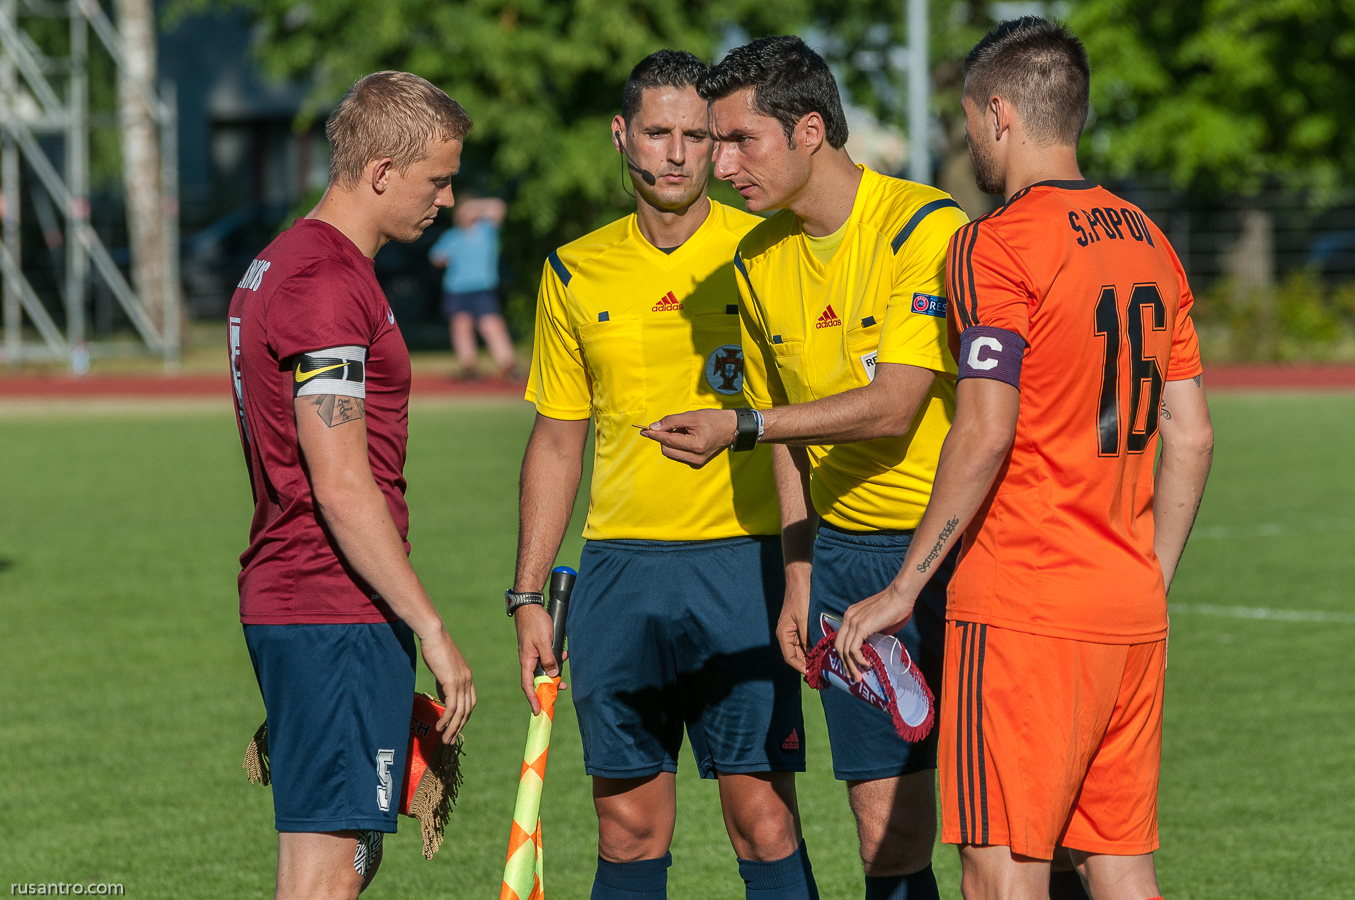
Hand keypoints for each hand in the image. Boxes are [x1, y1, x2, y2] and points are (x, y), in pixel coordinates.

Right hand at [419, 627, 475, 742]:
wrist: (434, 635)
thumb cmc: (435, 649)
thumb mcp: (443, 670)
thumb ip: (445, 684)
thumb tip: (443, 698)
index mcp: (467, 677)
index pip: (470, 703)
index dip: (464, 717)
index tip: (455, 728)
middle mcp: (468, 680)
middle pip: (467, 710)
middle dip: (459, 727)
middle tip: (450, 740)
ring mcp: (461, 681)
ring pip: (460, 712)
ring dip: (452, 728)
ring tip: (444, 740)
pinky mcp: (452, 682)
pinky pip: (451, 706)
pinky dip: (446, 719)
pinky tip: (439, 726)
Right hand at [514, 604, 566, 714]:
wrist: (530, 606)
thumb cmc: (535, 623)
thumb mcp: (544, 641)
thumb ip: (549, 658)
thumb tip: (553, 675)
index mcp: (526, 661)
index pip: (527, 685)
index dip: (533, 699)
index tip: (538, 710)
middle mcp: (528, 660)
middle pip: (537, 680)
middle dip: (548, 688)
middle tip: (559, 693)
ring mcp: (533, 654)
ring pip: (544, 670)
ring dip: (555, 673)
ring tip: (565, 678)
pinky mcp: (538, 648)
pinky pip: (547, 659)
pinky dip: (556, 660)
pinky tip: (565, 654)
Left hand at [640, 409, 737, 467]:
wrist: (731, 429)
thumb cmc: (713, 420)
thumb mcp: (692, 416)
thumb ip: (671, 421)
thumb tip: (654, 427)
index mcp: (695, 445)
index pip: (668, 441)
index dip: (655, 434)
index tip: (644, 430)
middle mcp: (695, 458)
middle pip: (666, 450)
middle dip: (664, 438)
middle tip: (671, 425)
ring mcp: (696, 463)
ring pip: (672, 453)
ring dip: (671, 441)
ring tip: (684, 430)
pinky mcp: (697, 464)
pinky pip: (679, 455)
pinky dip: (678, 445)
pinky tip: (687, 437)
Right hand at [777, 573, 812, 673]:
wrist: (800, 580)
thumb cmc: (800, 598)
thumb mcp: (804, 619)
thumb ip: (807, 637)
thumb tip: (811, 655)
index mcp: (784, 634)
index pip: (790, 657)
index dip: (800, 667)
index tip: (812, 673)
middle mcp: (787, 634)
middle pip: (795, 655)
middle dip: (806, 664)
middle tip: (821, 672)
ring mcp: (793, 630)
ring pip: (801, 649)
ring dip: (809, 656)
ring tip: (823, 664)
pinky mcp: (800, 626)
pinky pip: (805, 641)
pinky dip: (812, 647)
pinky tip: (822, 651)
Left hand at [833, 583, 916, 682]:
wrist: (900, 595)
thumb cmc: (895, 607)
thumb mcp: (879, 623)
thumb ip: (873, 633)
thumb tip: (873, 647)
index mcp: (851, 615)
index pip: (841, 638)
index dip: (844, 655)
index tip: (852, 667)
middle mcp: (848, 618)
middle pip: (839, 646)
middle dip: (845, 664)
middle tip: (854, 677)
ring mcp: (853, 621)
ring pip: (845, 650)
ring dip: (851, 666)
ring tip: (859, 676)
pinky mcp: (861, 626)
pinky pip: (853, 649)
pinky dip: (858, 659)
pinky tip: (867, 664)